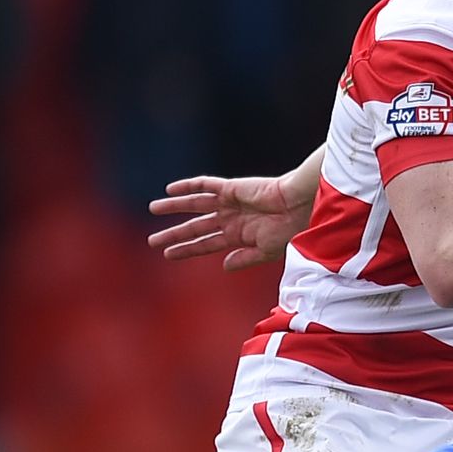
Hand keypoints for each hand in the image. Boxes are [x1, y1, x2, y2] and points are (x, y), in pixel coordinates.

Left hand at [147, 175, 313, 270]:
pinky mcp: (231, 188)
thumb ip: (244, 258)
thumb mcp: (266, 251)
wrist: (300, 207)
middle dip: (174, 234)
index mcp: (239, 237)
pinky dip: (189, 186)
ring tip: (153, 209)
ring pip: (195, 205)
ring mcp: (230, 203)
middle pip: (196, 227)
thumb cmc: (289, 231)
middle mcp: (231, 219)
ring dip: (174, 207)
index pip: (205, 244)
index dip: (186, 250)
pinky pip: (206, 185)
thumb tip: (223, 266)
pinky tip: (171, 189)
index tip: (168, 255)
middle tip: (153, 241)